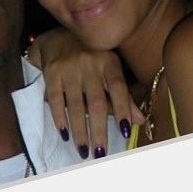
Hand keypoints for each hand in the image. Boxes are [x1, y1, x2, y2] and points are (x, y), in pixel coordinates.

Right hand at [27, 28, 144, 157]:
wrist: (57, 38)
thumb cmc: (90, 58)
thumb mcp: (109, 69)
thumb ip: (124, 95)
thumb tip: (140, 120)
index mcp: (109, 61)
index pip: (118, 88)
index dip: (123, 109)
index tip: (125, 132)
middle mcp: (90, 62)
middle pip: (96, 102)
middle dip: (99, 130)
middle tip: (100, 153)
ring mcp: (69, 67)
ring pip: (76, 105)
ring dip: (80, 130)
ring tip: (83, 150)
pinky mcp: (51, 72)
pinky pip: (56, 99)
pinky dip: (60, 118)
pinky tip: (65, 134)